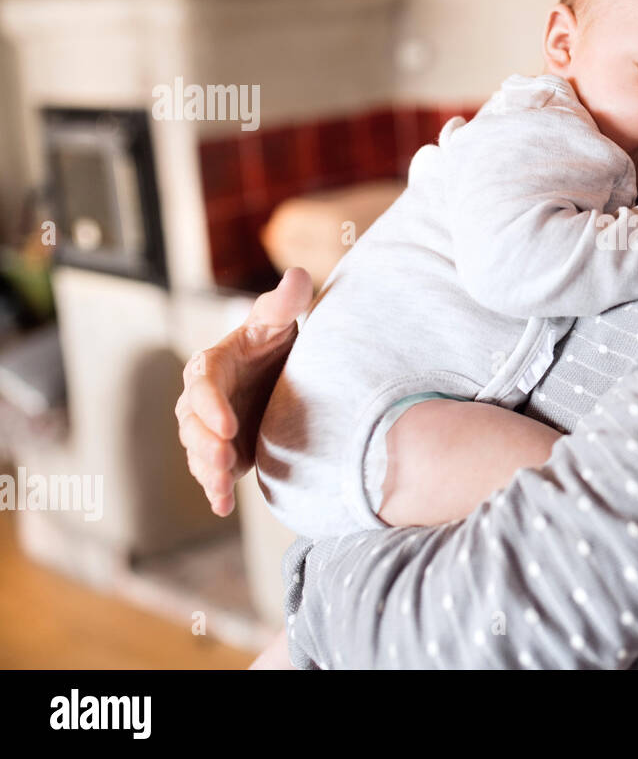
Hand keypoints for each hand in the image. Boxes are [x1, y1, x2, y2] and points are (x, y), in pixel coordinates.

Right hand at [175, 268, 313, 515]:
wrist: (283, 372)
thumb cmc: (274, 340)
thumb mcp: (279, 320)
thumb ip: (285, 302)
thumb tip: (299, 276)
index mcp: (211, 365)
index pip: (203, 385)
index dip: (211, 406)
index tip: (227, 424)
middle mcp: (202, 400)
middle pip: (194, 425)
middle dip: (205, 444)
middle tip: (222, 460)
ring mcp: (210, 430)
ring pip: (199, 452)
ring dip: (208, 470)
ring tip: (221, 486)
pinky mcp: (223, 451)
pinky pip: (212, 472)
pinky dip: (215, 490)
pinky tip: (223, 505)